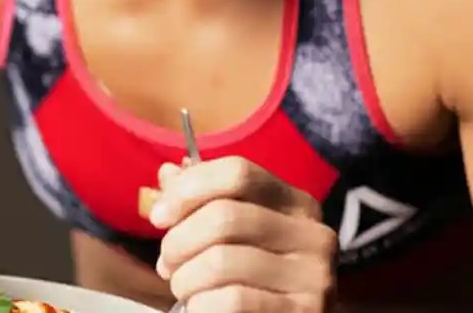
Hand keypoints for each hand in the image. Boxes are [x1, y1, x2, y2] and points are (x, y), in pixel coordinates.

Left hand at [148, 156, 337, 311]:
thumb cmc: (254, 279)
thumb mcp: (233, 236)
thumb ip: (203, 202)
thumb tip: (169, 172)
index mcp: (296, 204)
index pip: (238, 172)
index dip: (188, 189)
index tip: (159, 216)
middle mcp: (313, 234)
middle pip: (225, 216)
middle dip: (179, 241)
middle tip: (166, 264)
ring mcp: (313, 277)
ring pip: (222, 261)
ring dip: (186, 278)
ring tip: (182, 287)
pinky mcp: (303, 312)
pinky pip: (233, 299)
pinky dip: (202, 303)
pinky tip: (199, 306)